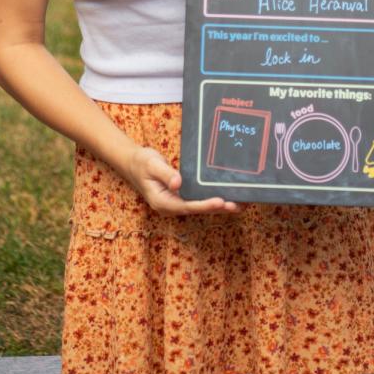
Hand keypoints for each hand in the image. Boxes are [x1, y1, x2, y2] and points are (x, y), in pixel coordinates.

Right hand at [124, 145, 240, 215]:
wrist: (133, 163)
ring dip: (220, 206)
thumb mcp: (151, 165)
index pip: (187, 206)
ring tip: (240, 204)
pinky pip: (199, 200)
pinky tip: (228, 196)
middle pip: (198, 210)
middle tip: (238, 205)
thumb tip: (178, 184)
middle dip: (218, 208)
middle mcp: (171, 206)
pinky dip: (213, 199)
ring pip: (201, 207)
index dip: (205, 205)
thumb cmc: (142, 163)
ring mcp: (177, 202)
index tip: (221, 202)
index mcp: (163, 202)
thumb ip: (166, 174)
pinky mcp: (182, 196)